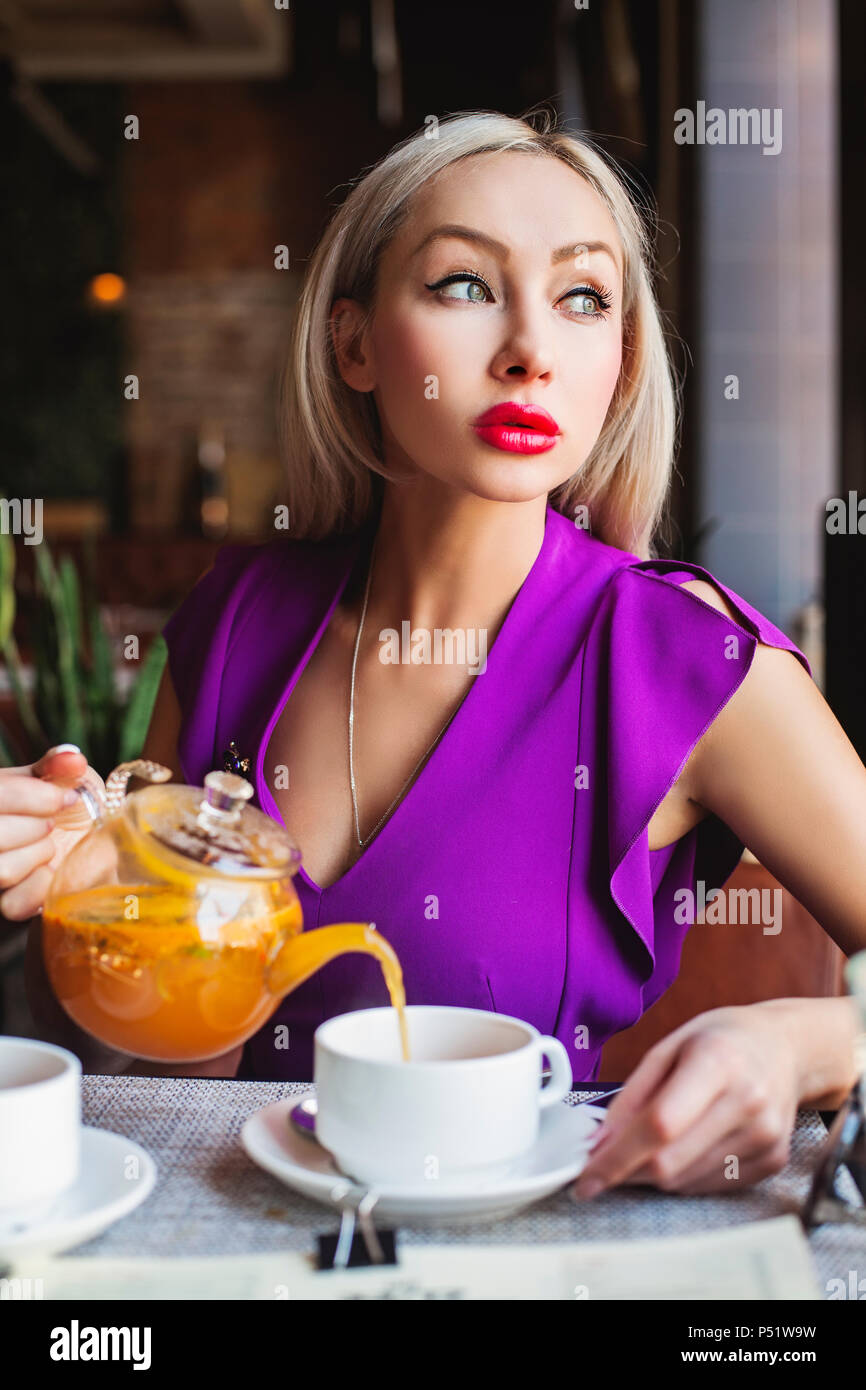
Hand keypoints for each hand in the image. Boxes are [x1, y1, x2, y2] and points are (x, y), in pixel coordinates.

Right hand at [0, 746, 104, 922]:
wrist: (97, 843)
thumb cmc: (74, 806)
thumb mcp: (66, 777)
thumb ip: (59, 765)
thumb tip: (71, 758)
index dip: (33, 797)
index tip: (66, 798)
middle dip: (36, 826)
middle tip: (54, 823)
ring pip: (2, 870)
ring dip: (38, 854)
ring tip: (50, 845)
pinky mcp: (8, 905)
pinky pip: (13, 904)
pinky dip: (41, 885)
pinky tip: (50, 870)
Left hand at [573, 1004, 800, 1198]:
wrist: (785, 1048)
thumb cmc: (723, 1040)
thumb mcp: (670, 1045)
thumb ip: (633, 1095)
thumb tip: (601, 1141)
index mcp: (718, 1063)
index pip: (660, 1125)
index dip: (617, 1157)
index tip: (586, 1176)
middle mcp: (747, 1102)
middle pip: (671, 1162)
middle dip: (627, 1171)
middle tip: (604, 1165)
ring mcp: (765, 1136)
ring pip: (686, 1181)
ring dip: (653, 1174)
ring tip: (648, 1145)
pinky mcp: (773, 1160)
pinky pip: (710, 1185)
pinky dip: (683, 1175)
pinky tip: (684, 1147)